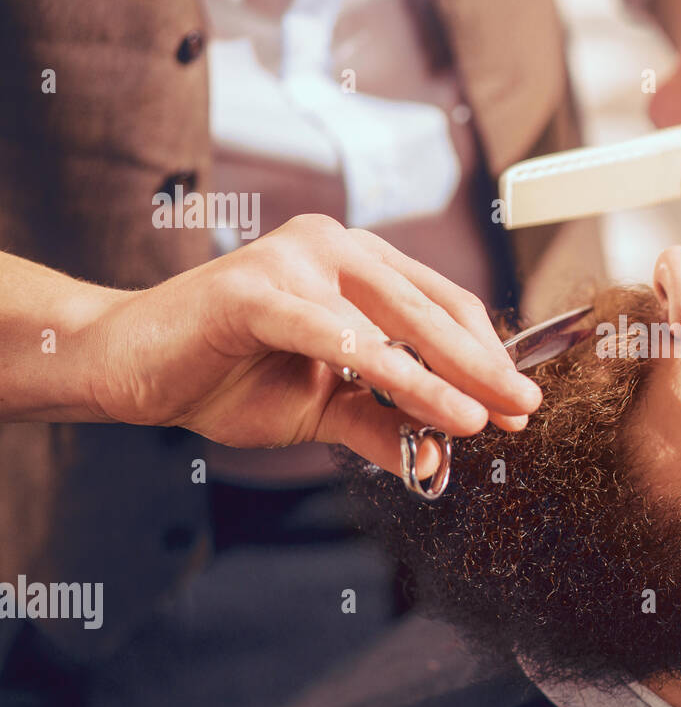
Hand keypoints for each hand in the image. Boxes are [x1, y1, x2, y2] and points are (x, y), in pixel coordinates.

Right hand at [82, 214, 540, 475]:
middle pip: (434, 308)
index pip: (442, 304)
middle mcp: (335, 245)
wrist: (130, 369)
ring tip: (489, 419)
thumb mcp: (323, 409)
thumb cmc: (226, 377)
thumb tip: (437, 461)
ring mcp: (297, 258)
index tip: (518, 402)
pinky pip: (344, 337)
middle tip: (525, 409)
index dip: (486, 354)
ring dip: (450, 375)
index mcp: (355, 262)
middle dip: (485, 365)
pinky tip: (438, 410)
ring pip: (397, 321)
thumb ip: (381, 425)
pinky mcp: (260, 289)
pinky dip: (395, 376)